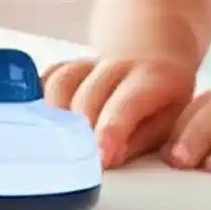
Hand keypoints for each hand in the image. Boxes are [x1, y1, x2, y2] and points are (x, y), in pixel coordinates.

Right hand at [42, 55, 198, 168]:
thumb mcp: (170, 116)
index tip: (101, 157)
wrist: (154, 48)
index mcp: (152, 77)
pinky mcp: (70, 65)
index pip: (127, 103)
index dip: (112, 129)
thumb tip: (110, 158)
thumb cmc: (163, 92)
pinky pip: (49, 77)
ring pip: (63, 82)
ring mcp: (91, 63)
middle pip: (89, 95)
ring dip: (55, 116)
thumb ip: (140, 139)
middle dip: (80, 131)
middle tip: (75, 161)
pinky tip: (40, 120)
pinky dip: (40, 98)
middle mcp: (119, 66)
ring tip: (54, 144)